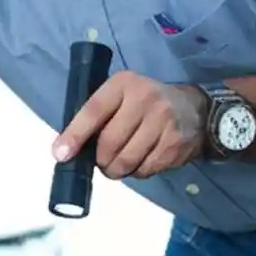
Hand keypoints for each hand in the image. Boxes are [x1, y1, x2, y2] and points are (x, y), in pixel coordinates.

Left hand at [52, 71, 208, 178]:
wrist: (194, 109)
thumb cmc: (145, 103)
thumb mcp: (121, 96)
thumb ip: (97, 116)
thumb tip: (66, 148)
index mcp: (124, 83)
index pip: (93, 111)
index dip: (75, 135)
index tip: (60, 154)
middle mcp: (145, 99)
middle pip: (109, 142)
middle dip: (100, 160)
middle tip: (102, 162)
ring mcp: (163, 122)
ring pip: (126, 160)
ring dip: (116, 170)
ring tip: (117, 165)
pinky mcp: (175, 144)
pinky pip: (145, 170)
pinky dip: (136, 172)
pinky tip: (140, 161)